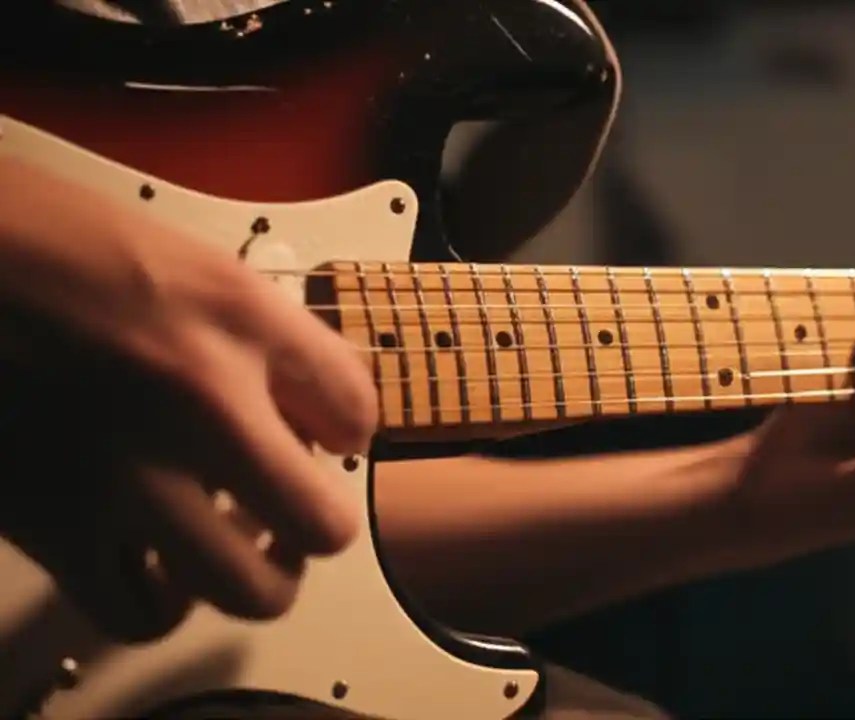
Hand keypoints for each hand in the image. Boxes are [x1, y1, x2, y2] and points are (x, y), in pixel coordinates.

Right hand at [0, 157, 376, 641]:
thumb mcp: (196, 264)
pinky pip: (139, 610)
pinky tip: (155, 561)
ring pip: (246, 589)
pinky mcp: (53, 522)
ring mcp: (125, 474)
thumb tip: (325, 414)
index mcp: (236, 320)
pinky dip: (163, 600)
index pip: (357, 408)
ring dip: (255, 570)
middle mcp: (194, 401)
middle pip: (322, 526)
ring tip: (231, 539)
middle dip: (318, 523)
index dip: (349, 429)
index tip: (324, 434)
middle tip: (292, 507)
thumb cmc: (55, 246)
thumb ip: (273, 336)